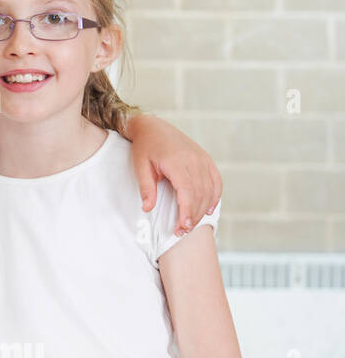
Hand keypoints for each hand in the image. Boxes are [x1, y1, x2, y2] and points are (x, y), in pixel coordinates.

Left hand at [129, 118, 222, 235]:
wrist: (153, 126)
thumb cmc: (145, 147)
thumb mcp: (140, 167)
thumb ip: (146, 188)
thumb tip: (147, 208)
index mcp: (177, 162)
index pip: (187, 192)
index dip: (187, 211)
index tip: (182, 227)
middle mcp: (193, 160)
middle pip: (199, 194)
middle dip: (193, 215)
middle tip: (182, 231)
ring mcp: (202, 159)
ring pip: (209, 190)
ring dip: (202, 210)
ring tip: (191, 224)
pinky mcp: (205, 159)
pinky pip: (215, 181)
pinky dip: (214, 196)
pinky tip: (208, 209)